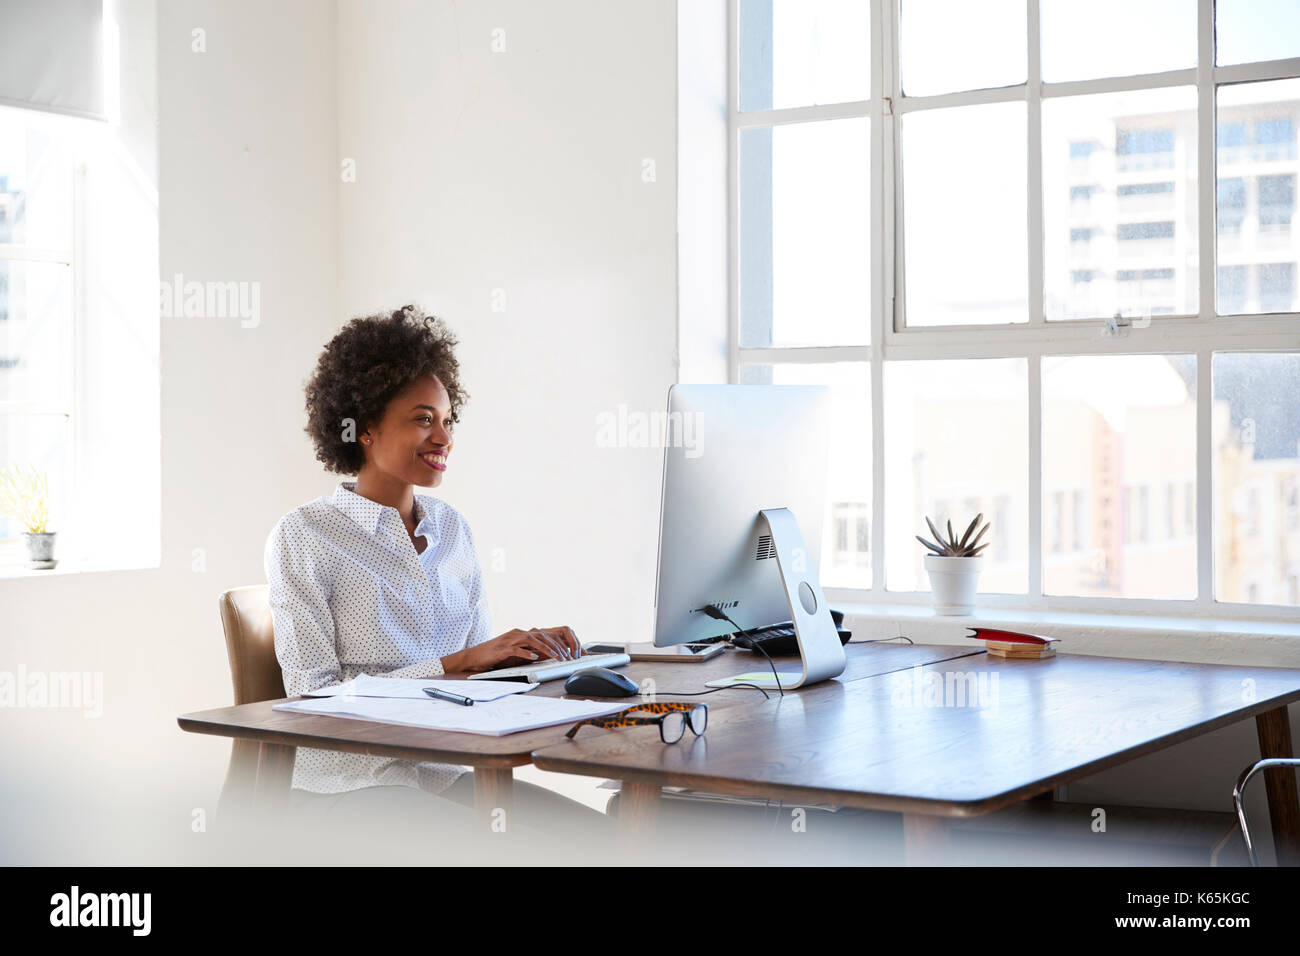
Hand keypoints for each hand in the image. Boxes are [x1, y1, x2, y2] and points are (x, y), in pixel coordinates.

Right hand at [443, 626, 582, 672]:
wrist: (474, 656)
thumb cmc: (496, 656)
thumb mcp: (517, 652)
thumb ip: (531, 651)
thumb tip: (548, 655)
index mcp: (523, 634)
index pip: (546, 634)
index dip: (560, 642)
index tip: (571, 652)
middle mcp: (518, 634)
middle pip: (542, 636)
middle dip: (557, 646)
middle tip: (568, 657)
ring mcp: (510, 640)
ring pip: (532, 640)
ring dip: (547, 649)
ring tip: (557, 657)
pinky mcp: (502, 649)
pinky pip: (516, 649)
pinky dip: (526, 653)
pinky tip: (534, 657)